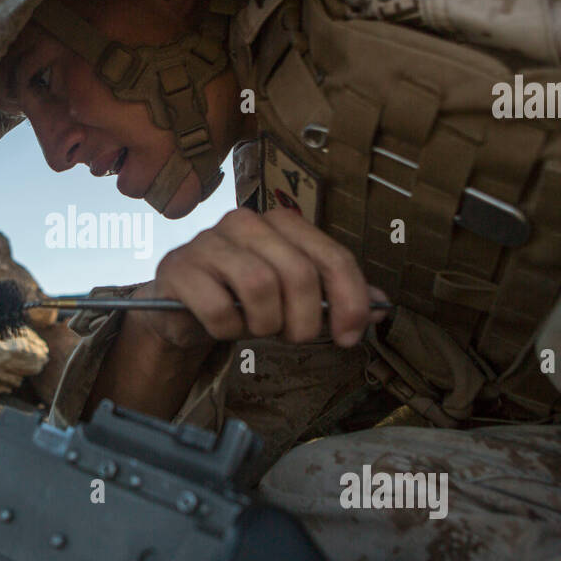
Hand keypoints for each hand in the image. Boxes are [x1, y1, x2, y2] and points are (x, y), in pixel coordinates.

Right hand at [127, 207, 387, 351]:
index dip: (348, 300)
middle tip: (295, 338)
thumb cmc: (241, 297)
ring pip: (259, 285)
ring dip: (265, 323)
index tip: (349, 336)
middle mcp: (245, 223)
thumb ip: (334, 294)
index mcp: (281, 222)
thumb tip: (382, 306)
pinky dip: (227, 329)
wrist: (180, 307)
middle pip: (297, 273)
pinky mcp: (178, 269)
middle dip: (304, 319)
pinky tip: (224, 328)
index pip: (331, 256)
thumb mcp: (293, 294)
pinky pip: (218, 308)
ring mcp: (208, 242)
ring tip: (256, 329)